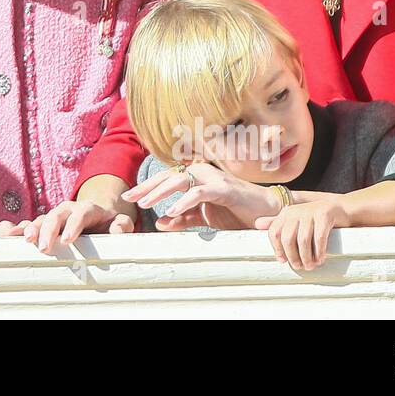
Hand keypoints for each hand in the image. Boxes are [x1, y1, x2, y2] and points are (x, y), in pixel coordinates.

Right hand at [0, 200, 134, 253]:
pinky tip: (8, 236)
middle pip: (56, 214)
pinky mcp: (44, 225)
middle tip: (45, 247)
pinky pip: (29, 224)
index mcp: (88, 208)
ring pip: (41, 219)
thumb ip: (121, 225)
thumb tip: (118, 228)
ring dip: (32, 229)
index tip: (67, 240)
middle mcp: (68, 209)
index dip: (74, 225)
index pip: (81, 212)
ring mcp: (54, 216)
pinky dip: (18, 229)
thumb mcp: (119, 222)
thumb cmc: (109, 223)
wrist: (98, 217)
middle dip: (49, 230)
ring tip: (26, 241)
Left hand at [123, 163, 281, 230]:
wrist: (265, 213)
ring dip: (161, 192)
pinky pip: (199, 192)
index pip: (165, 178)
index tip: (129, 197)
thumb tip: (160, 222)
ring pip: (180, 180)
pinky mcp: (223, 188)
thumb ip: (182, 218)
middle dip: (147, 187)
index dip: (147, 186)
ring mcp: (212, 178)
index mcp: (195, 177)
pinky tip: (173, 210)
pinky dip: (185, 200)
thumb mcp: (203, 217)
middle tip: (130, 198)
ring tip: (146, 204)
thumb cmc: (234, 213)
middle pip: (167, 176)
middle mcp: (201, 172)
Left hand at [255, 201, 346, 270]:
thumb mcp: (294, 219)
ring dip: (307, 257)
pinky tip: (321, 259)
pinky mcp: (324, 215)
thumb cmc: (314, 219)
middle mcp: (296, 211)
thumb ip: (277, 222)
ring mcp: (310, 212)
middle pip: (287, 238)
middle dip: (293, 256)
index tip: (283, 261)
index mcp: (286, 213)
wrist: (340, 209)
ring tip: (311, 266)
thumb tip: (256, 224)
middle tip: (300, 267)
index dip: (277, 249)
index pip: (274, 232)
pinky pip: (319, 237)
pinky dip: (319, 251)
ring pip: (303, 240)